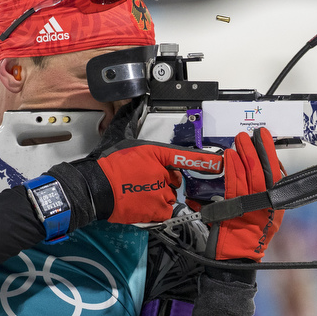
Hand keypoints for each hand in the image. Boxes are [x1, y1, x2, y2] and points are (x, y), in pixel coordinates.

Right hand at [46, 100, 223, 227]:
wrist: (95, 188)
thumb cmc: (109, 165)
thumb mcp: (127, 141)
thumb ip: (138, 130)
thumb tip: (137, 105)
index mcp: (156, 153)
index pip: (185, 156)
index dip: (206, 160)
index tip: (221, 162)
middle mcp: (162, 172)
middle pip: (175, 178)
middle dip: (164, 180)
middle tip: (142, 179)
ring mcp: (160, 192)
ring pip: (170, 195)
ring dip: (159, 195)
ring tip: (138, 191)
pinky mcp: (156, 210)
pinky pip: (166, 210)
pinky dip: (157, 209)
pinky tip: (141, 203)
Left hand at [198, 128, 284, 261]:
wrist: (237, 259)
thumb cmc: (247, 236)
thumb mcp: (264, 212)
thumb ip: (265, 192)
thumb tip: (263, 167)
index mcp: (276, 204)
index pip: (276, 173)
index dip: (270, 154)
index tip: (265, 137)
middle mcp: (268, 205)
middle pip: (265, 171)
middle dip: (258, 149)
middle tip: (252, 134)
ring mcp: (253, 208)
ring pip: (251, 175)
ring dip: (245, 154)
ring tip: (240, 139)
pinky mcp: (236, 210)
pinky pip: (235, 185)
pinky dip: (233, 169)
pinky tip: (231, 156)